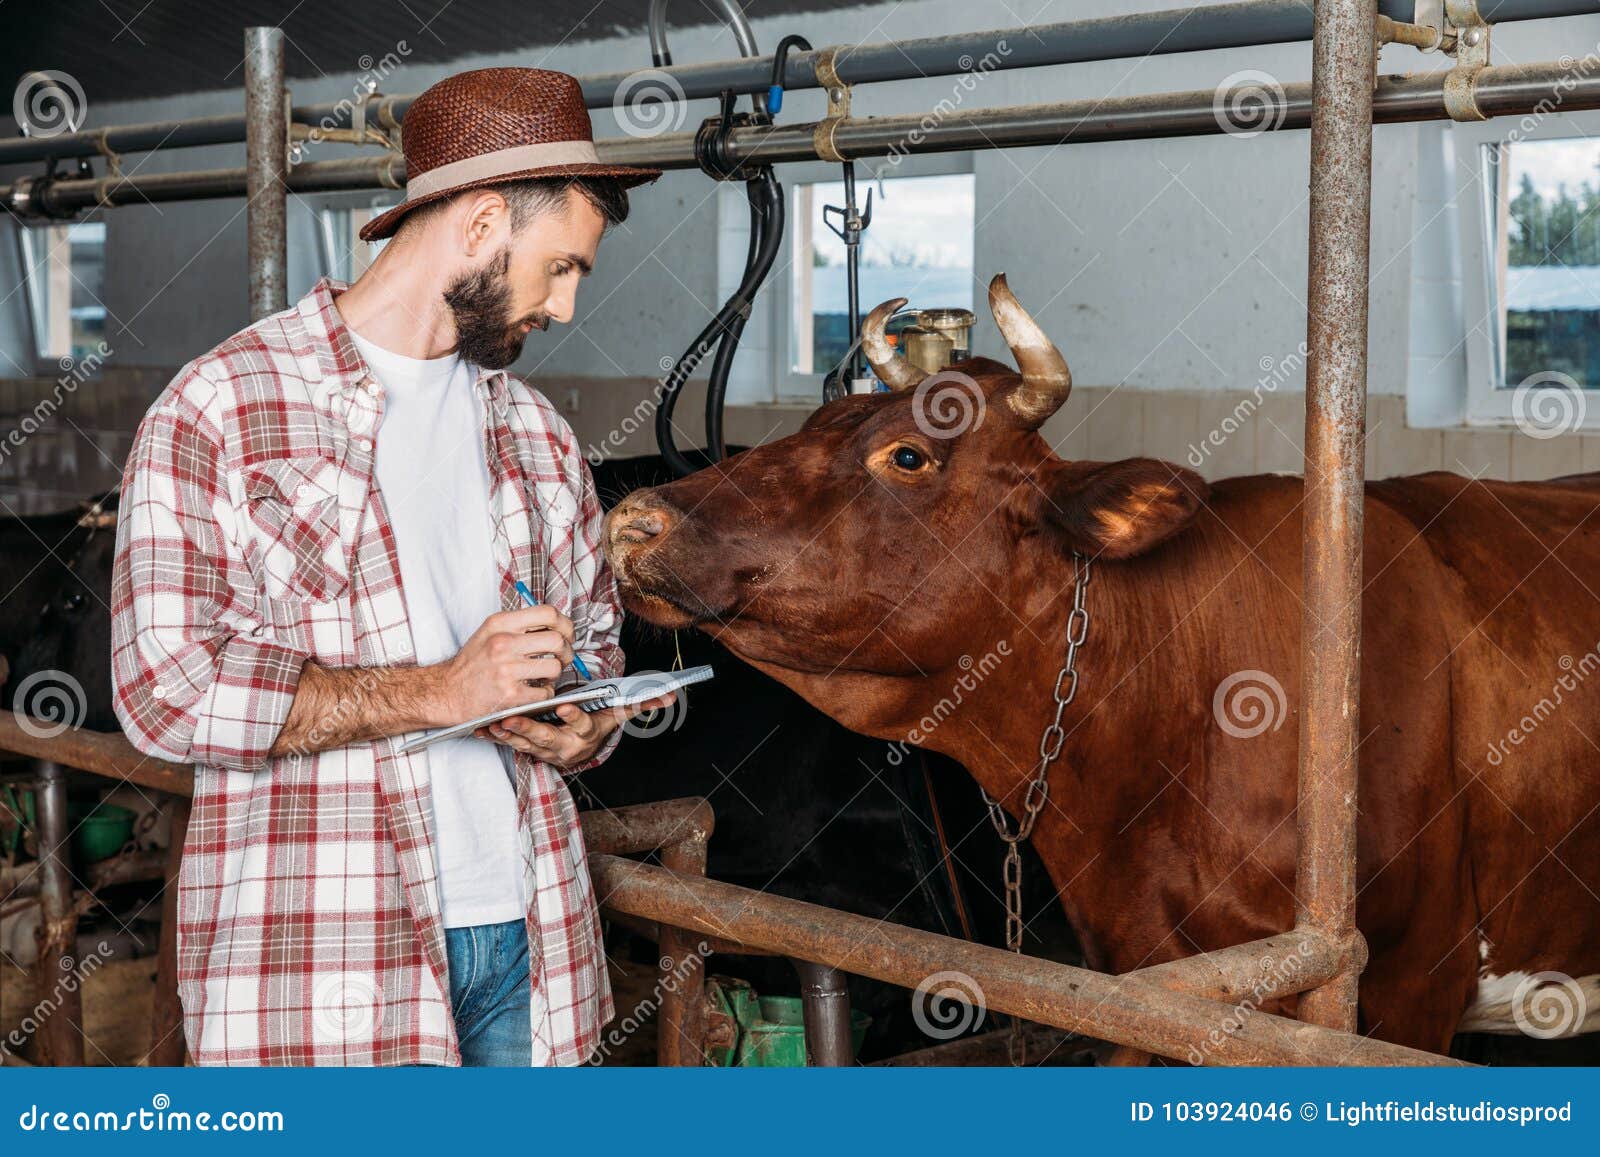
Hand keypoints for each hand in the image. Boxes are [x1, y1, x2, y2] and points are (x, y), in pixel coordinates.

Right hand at [432, 606, 575, 723]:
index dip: (565, 624)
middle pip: (557, 640)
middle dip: (566, 651)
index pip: (548, 613)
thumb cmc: (471, 664)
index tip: (566, 634)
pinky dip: (545, 694)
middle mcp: (503, 643)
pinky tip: (533, 691)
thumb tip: (556, 623)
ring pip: (555, 667)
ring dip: (555, 675)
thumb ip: (519, 625)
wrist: (446, 693)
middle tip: (561, 657)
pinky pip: (546, 692)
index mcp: (500, 623)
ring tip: (543, 676)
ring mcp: (506, 669)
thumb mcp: (490, 632)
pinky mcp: (510, 694)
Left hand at [478, 693, 675, 767]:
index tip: (563, 706)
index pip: (582, 725)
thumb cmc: (594, 725)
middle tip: (512, 717)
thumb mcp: (615, 716)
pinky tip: (481, 728)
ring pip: (523, 743)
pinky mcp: (527, 751)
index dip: (573, 717)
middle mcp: (565, 747)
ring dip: (506, 734)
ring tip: (492, 722)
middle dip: (528, 728)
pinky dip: (495, 737)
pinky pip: (509, 745)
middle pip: (545, 738)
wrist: (577, 751)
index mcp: (586, 734)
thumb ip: (639, 704)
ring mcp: (544, 751)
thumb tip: (670, 695)